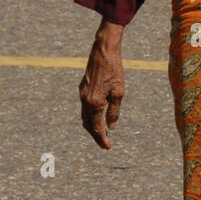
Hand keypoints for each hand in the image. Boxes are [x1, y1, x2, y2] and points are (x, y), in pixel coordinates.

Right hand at [79, 29, 124, 148]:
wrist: (103, 52)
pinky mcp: (82, 88)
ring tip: (101, 134)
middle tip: (104, 144)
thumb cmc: (114, 71)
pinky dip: (90, 116)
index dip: (102, 138)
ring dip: (92, 127)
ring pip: (84, 116)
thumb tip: (112, 127)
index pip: (96, 127)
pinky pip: (84, 107)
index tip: (107, 147)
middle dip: (96, 136)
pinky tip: (97, 117)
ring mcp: (82, 94)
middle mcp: (85, 100)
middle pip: (88, 124)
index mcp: (94, 103)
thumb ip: (114, 111)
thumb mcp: (119, 92)